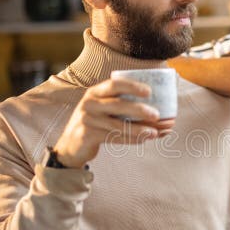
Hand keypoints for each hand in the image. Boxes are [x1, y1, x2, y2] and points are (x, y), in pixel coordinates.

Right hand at [53, 78, 170, 167]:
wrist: (71, 145)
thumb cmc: (96, 123)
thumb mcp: (103, 109)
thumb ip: (123, 106)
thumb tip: (159, 113)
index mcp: (95, 92)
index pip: (114, 84)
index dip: (132, 86)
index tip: (149, 91)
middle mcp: (90, 103)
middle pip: (118, 105)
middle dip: (139, 109)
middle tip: (157, 115)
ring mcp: (87, 119)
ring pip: (118, 124)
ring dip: (139, 129)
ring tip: (155, 133)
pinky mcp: (88, 135)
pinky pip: (113, 137)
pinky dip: (130, 139)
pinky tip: (143, 140)